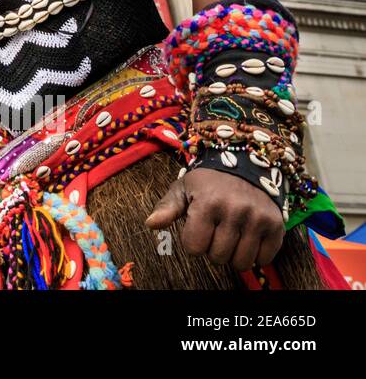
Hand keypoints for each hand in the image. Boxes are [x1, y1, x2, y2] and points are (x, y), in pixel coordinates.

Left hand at [144, 167, 285, 269]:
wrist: (247, 164)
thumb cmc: (208, 181)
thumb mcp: (183, 188)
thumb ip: (167, 208)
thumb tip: (150, 224)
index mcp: (207, 203)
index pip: (193, 248)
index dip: (192, 242)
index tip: (197, 228)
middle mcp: (234, 211)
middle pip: (217, 257)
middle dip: (212, 249)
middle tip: (215, 231)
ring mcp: (257, 219)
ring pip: (241, 262)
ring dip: (233, 255)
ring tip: (231, 236)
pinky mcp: (276, 225)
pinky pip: (264, 259)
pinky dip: (255, 255)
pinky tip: (248, 238)